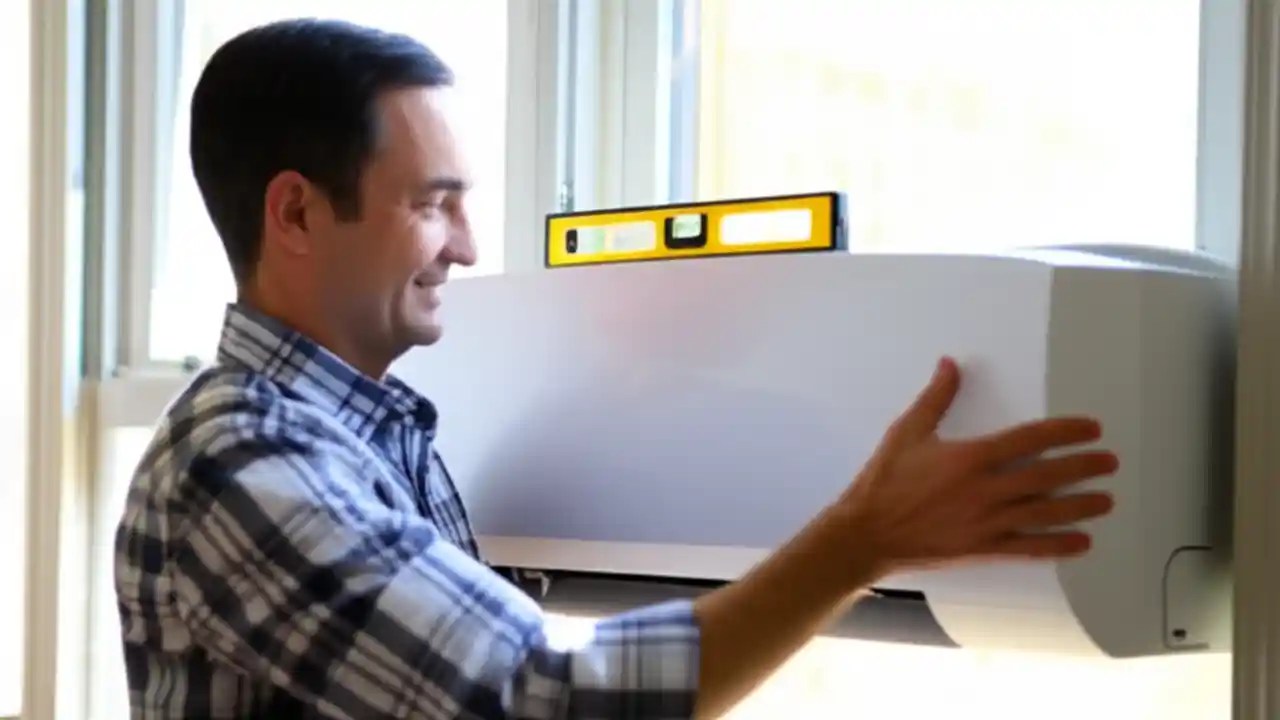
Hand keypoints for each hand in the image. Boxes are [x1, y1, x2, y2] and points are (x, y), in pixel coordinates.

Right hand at [835, 356, 1117, 579]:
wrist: (866, 532)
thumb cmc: (884, 480)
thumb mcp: (906, 432)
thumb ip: (935, 398)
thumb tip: (951, 364)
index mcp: (971, 457)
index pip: (1030, 439)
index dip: (1065, 431)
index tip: (1091, 429)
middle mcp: (986, 490)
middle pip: (1047, 475)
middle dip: (1083, 468)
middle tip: (1110, 462)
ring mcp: (987, 522)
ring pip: (1046, 512)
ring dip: (1080, 506)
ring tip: (1106, 500)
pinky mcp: (983, 548)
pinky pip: (1029, 548)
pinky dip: (1058, 546)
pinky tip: (1081, 542)